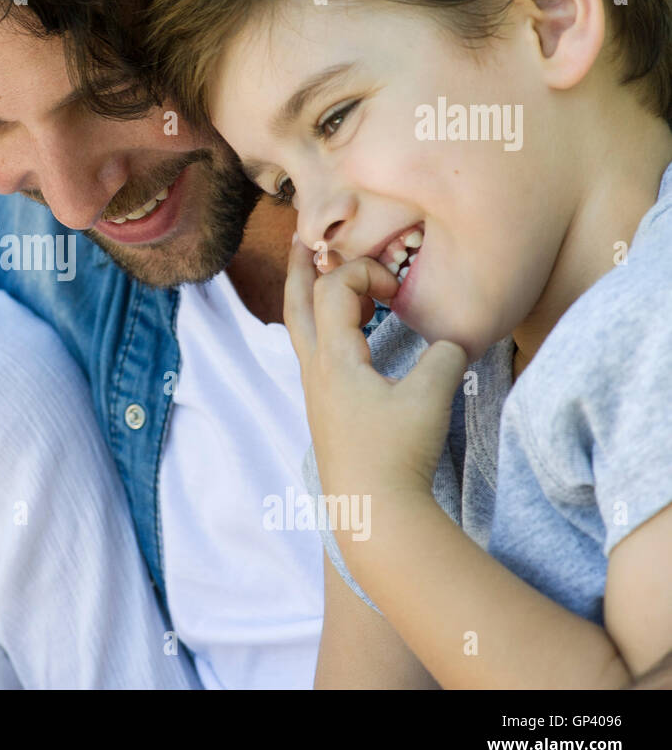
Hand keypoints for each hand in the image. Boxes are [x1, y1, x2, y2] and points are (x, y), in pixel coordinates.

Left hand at [284, 237, 467, 501]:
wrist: (374, 511)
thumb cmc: (397, 453)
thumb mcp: (431, 396)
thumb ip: (445, 355)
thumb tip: (451, 340)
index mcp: (332, 358)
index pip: (334, 289)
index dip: (363, 273)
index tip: (395, 289)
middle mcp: (315, 371)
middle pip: (296, 305)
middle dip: (300, 268)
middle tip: (300, 238)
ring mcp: (316, 393)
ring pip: (301, 331)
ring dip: (308, 298)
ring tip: (315, 274)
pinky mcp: (327, 413)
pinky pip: (315, 355)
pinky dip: (322, 329)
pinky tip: (338, 335)